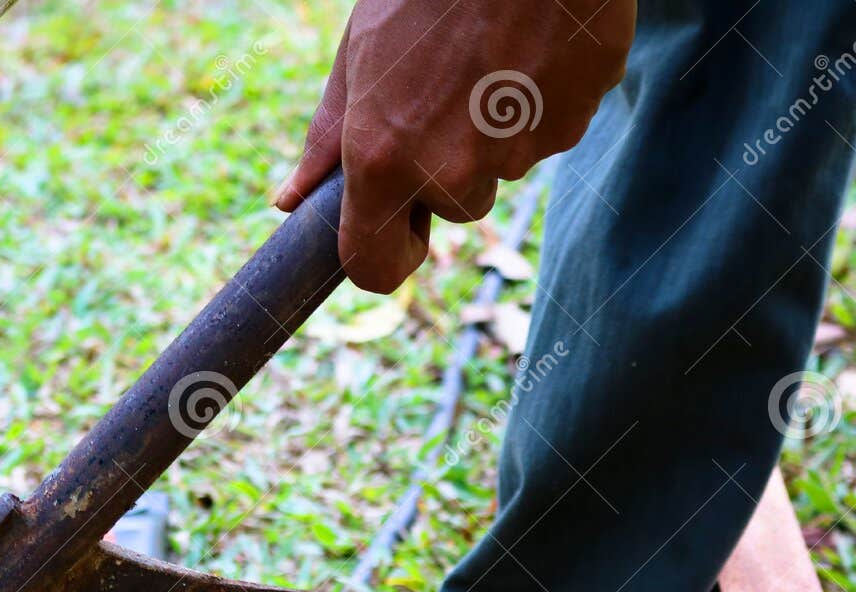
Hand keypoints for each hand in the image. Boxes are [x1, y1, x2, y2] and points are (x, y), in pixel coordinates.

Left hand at [277, 0, 634, 292]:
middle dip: (448, 168)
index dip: (383, 258)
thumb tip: (291, 200)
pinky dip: (539, 104)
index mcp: (383, 160)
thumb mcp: (358, 56)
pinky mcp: (572, 127)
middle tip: (447, 92)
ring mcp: (516, 154)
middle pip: (453, 209)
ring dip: (494, 132)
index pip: (374, 268)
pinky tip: (529, 52)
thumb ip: (328, 138)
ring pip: (501, 169)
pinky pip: (547, 135)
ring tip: (488, 60)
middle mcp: (449, 172)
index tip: (394, 235)